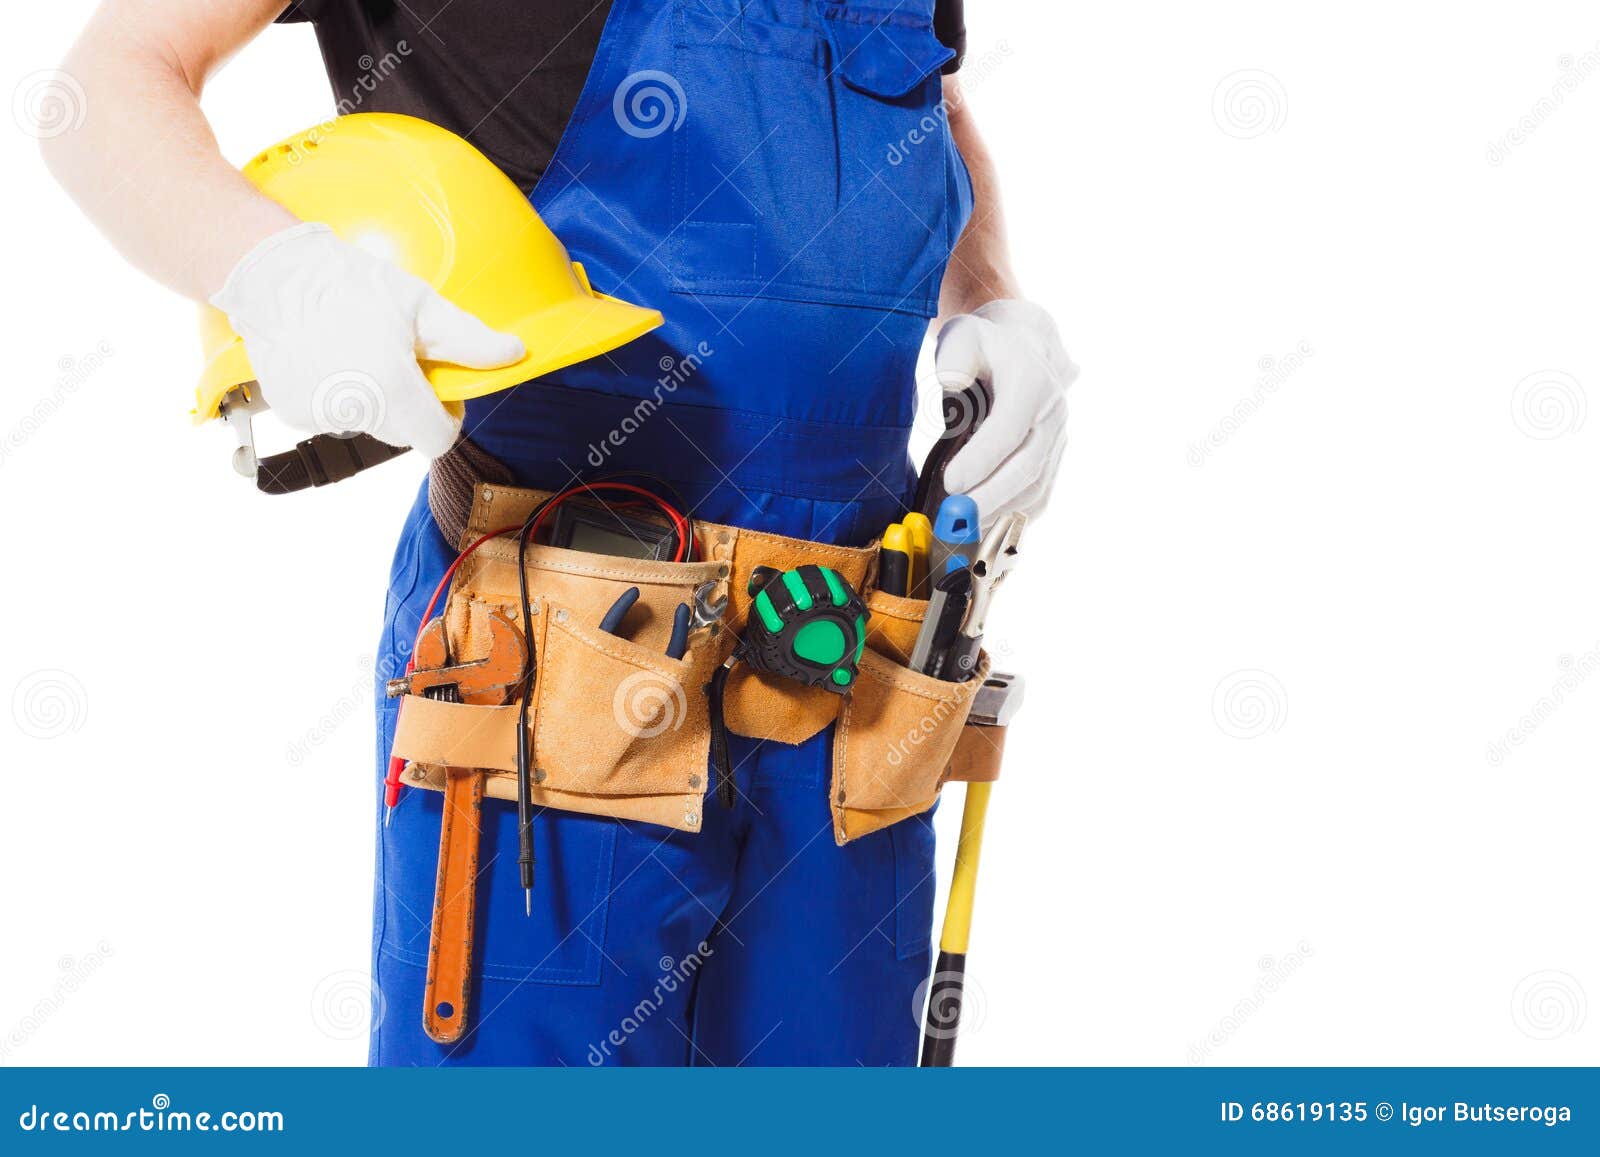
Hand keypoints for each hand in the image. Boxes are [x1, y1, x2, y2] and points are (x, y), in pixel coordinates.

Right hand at [210, 223, 524, 456]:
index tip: (439, 387)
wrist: (273, 272)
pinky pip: (330, 415)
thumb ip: (469, 340)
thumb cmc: (350, 283)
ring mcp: (318, 415)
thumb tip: (514, 354)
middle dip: (410, 403)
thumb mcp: (420, 306)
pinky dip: (337, 394)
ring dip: (373, 397)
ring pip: (367, 422)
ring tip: (359, 350)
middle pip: (403, 432)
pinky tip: (329, 356)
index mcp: (391, 389)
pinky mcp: (291, 412)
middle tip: (398, 357)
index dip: (447, 417)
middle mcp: (353, 411)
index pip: (437, 440)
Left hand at [934, 299, 1076, 520]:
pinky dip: (1013, 514)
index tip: (950, 483)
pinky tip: (983, 526)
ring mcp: (1058, 439)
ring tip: (962, 527)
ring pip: (1035, 488)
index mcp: (1032, 383)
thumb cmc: (985, 346)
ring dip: (999, 511)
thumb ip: (954, 361)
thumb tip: (949, 388)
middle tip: (954, 519)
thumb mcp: (962, 337)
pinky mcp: (1053, 458)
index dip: (981, 460)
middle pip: (1026, 466)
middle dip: (989, 498)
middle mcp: (1052, 414)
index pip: (1008, 429)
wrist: (1024, 347)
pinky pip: (1039, 495)